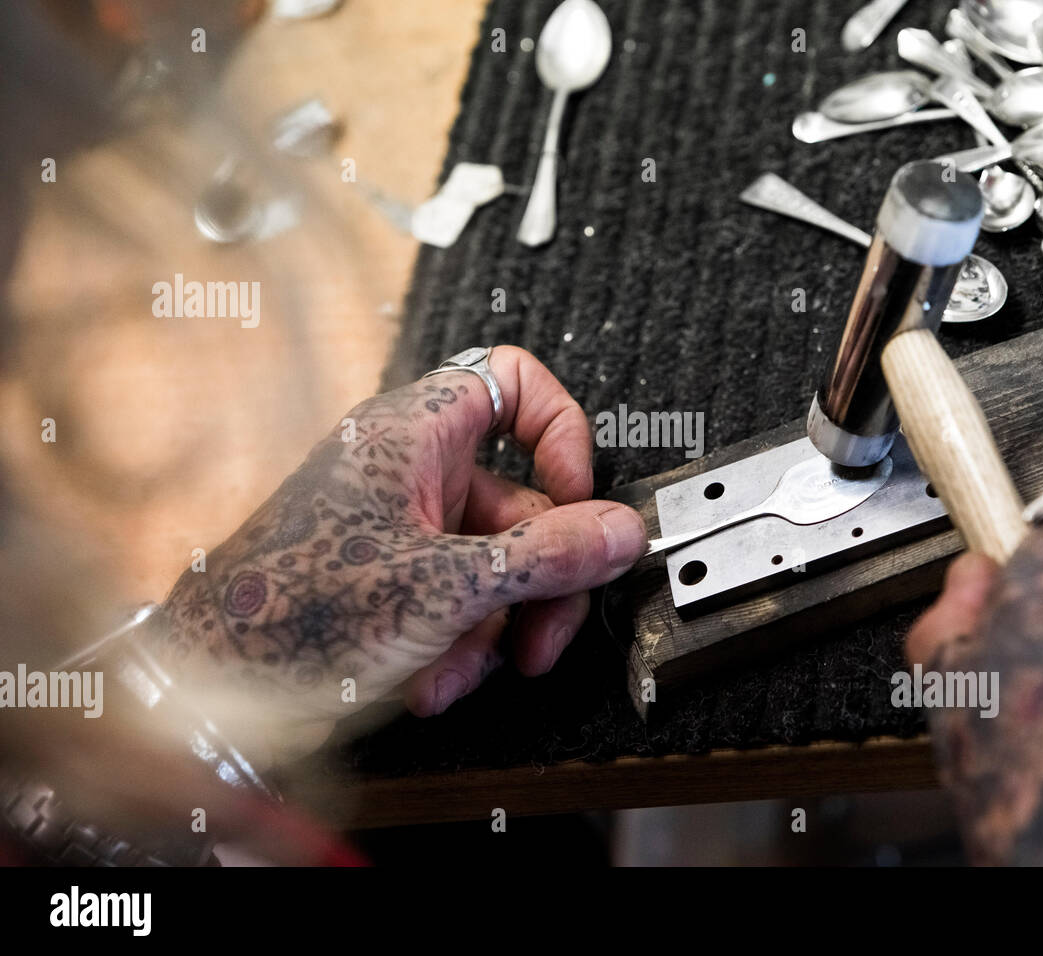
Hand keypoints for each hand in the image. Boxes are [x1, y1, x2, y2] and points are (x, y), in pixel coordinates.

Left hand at [152, 346, 646, 763]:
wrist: (209, 693)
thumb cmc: (286, 614)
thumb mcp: (443, 585)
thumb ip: (545, 558)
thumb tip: (617, 534)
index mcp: (415, 434)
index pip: (515, 382)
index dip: (563, 435)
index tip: (580, 499)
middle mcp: (411, 471)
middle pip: (522, 500)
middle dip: (536, 579)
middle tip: (545, 630)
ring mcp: (404, 528)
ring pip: (496, 562)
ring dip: (494, 627)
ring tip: (462, 666)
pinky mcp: (395, 581)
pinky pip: (463, 598)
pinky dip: (461, 642)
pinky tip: (432, 678)